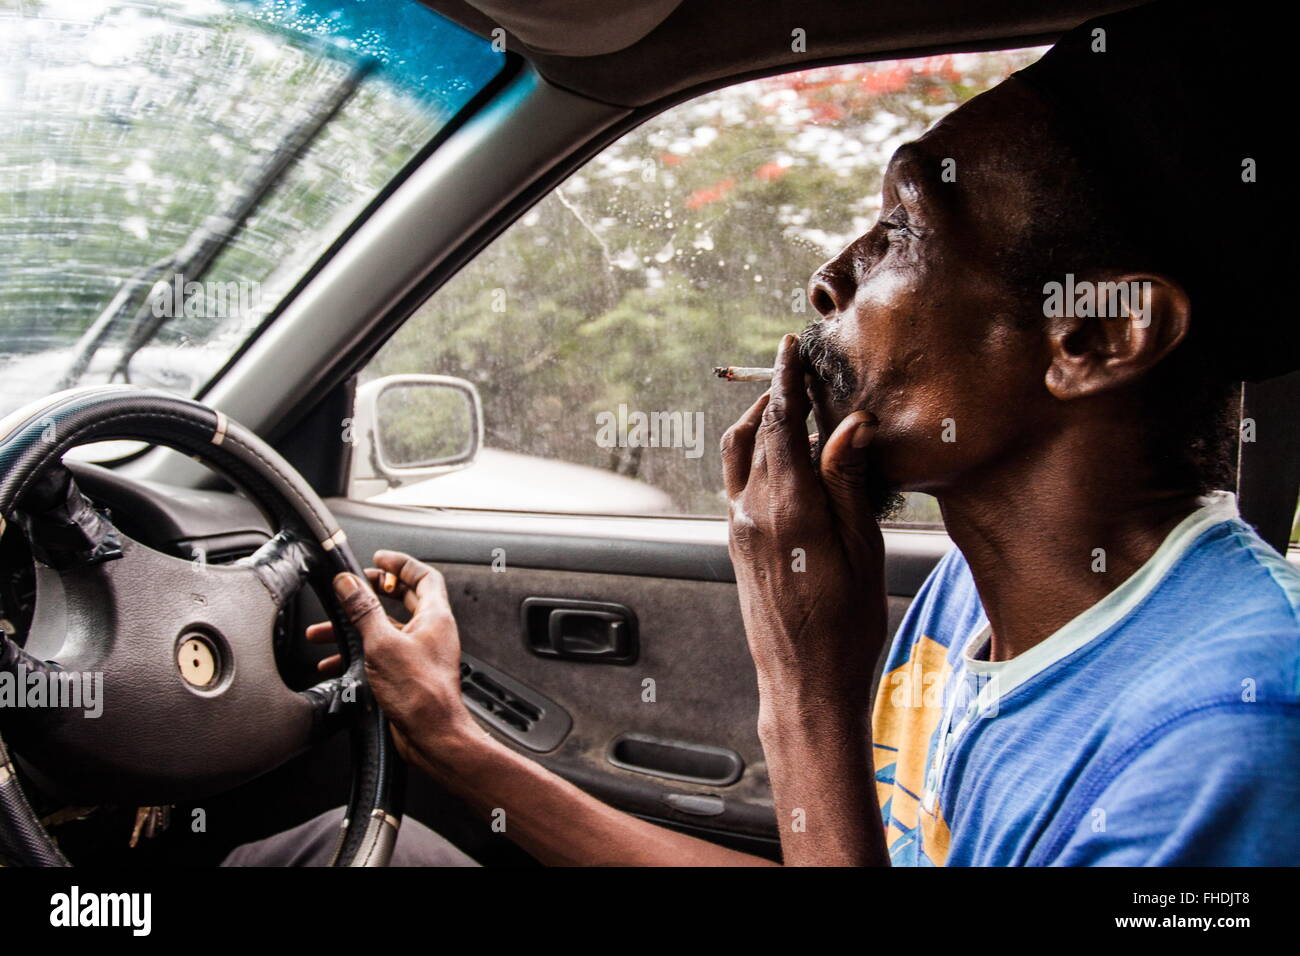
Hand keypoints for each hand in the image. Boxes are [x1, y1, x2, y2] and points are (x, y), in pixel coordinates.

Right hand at [309, 550, 479, 769]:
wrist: (432, 736)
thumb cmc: (420, 694)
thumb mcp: (383, 643)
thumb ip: (364, 610)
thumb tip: (349, 583)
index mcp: (435, 617)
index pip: (423, 576)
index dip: (400, 564)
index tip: (378, 558)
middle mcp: (431, 632)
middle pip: (404, 599)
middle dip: (373, 592)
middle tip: (352, 587)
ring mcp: (420, 653)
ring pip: (386, 629)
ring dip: (356, 627)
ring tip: (324, 631)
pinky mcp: (408, 673)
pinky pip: (381, 653)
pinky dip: (359, 652)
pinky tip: (335, 663)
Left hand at [720, 333, 887, 726]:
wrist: (803, 684)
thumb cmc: (843, 626)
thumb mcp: (863, 548)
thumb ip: (849, 482)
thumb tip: (848, 423)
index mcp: (786, 508)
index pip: (781, 424)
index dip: (787, 381)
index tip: (790, 348)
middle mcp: (751, 512)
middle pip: (752, 433)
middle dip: (773, 397)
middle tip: (797, 372)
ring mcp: (738, 530)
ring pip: (739, 456)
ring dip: (761, 424)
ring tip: (792, 407)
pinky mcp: (738, 545)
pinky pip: (740, 482)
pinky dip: (758, 454)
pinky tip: (787, 458)